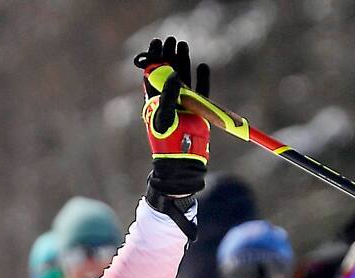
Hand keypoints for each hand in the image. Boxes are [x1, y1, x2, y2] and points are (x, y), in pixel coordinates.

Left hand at [136, 36, 209, 206]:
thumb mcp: (164, 116)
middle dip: (169, 55)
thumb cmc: (167, 141)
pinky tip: (202, 66)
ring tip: (183, 45)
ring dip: (183, 62)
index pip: (152, 74)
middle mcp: (168, 100)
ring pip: (183, 78)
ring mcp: (183, 105)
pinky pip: (201, 91)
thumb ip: (168, 95)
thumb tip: (171, 73)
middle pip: (168, 72)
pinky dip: (202, 78)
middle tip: (171, 39)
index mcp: (154, 101)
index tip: (157, 42)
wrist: (182, 161)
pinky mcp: (197, 110)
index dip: (154, 58)